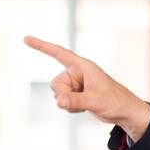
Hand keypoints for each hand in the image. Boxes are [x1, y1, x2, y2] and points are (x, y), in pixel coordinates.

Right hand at [23, 36, 149, 140]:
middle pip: (55, 84)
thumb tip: (58, 102)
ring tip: (87, 103)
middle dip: (64, 95)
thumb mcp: (94, 101)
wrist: (124, 111)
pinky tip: (84, 107)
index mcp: (82, 66)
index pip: (58, 53)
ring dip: (69, 103)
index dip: (42, 46)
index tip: (26, 38)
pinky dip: (71, 107)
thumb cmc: (114, 101)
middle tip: (82, 101)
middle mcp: (77, 72)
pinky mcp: (75, 94)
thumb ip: (74, 101)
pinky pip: (63, 101)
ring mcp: (75, 84)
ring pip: (58, 94)